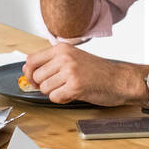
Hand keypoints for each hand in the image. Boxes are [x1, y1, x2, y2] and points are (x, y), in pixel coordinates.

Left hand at [23, 43, 145, 105]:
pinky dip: (62, 99)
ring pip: (44, 89)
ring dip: (54, 93)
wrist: (120, 79)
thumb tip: (28, 72)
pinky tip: (74, 94)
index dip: (29, 73)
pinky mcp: (75, 86)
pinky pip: (55, 98)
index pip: (31, 60)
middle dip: (44, 85)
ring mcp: (70, 72)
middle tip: (59, 85)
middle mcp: (64, 58)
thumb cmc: (99, 71)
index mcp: (62, 49)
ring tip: (69, 88)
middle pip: (35, 77)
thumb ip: (53, 62)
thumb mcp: (74, 58)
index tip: (35, 79)